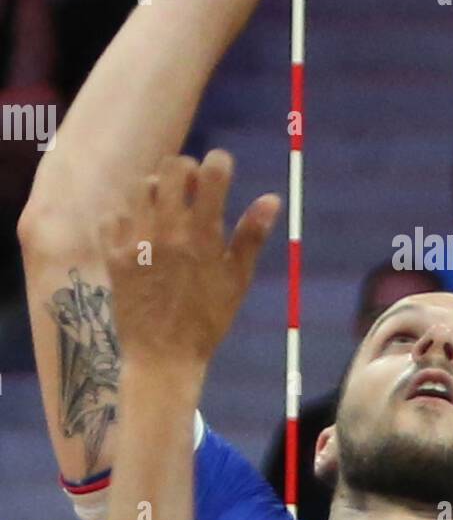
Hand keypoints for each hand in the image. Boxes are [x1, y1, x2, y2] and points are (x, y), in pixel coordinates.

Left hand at [97, 149, 278, 366]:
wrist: (163, 356)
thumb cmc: (207, 320)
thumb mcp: (238, 280)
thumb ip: (251, 236)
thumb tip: (272, 198)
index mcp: (203, 234)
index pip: (211, 172)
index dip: (219, 163)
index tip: (222, 171)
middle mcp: (167, 229)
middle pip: (172, 168)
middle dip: (186, 169)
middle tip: (192, 187)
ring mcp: (137, 240)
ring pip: (140, 187)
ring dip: (156, 189)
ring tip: (165, 208)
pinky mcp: (114, 254)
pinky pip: (113, 216)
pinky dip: (126, 216)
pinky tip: (139, 230)